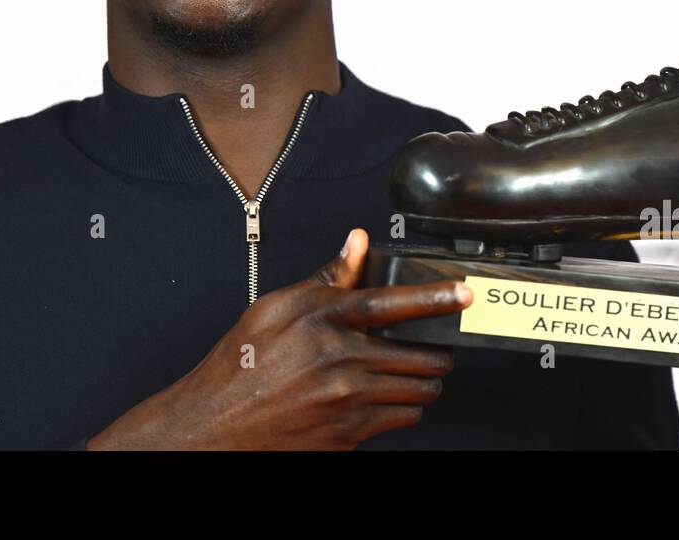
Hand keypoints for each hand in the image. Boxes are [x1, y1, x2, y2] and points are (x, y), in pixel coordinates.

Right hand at [87, 228, 472, 449]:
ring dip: (423, 381)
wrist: (215, 425)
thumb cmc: (242, 363)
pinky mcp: (349, 433)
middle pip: (420, 355)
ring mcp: (346, 399)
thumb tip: (357, 245)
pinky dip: (404, 408)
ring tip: (407, 373)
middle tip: (429, 347)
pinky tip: (383, 398)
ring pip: (419, 390)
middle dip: (433, 351)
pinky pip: (403, 418)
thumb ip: (326, 278)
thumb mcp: (276, 307)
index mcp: (320, 320)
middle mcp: (338, 359)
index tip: (462, 294)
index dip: (434, 297)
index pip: (390, 301)